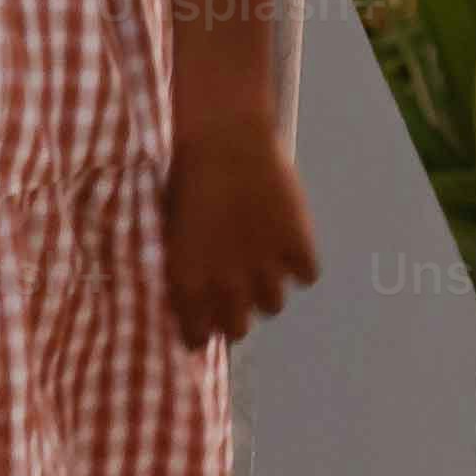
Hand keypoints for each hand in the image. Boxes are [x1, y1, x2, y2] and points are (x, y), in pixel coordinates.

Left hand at [159, 93, 318, 348]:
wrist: (224, 139)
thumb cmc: (187, 176)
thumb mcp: (170, 228)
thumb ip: (182, 266)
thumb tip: (191, 291)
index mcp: (188, 281)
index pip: (198, 335)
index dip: (202, 330)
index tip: (204, 321)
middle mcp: (227, 285)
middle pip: (239, 329)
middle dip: (236, 314)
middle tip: (236, 290)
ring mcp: (266, 269)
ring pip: (273, 305)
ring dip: (267, 286)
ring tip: (260, 258)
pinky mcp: (299, 247)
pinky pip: (306, 275)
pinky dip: (299, 261)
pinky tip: (287, 239)